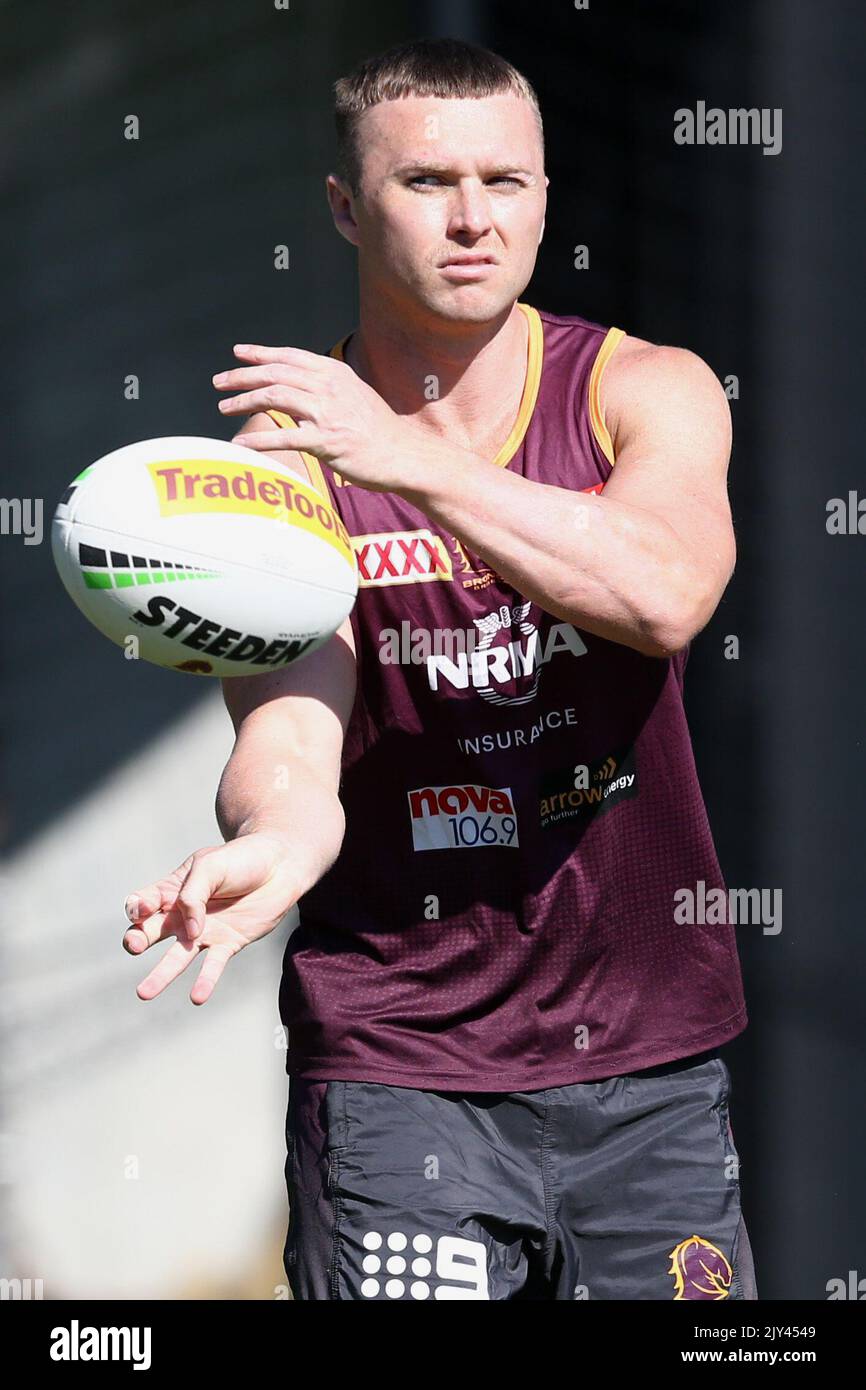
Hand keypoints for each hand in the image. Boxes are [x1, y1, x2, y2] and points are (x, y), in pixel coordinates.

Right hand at [122, 832, 299, 1004]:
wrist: (279, 866)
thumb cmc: (240, 859)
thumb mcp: (209, 866)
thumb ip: (192, 895)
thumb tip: (191, 931)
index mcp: (172, 890)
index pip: (143, 903)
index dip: (137, 907)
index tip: (144, 908)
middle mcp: (182, 915)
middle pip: (150, 931)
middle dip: (136, 939)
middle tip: (133, 946)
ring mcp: (204, 932)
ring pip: (176, 957)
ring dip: (160, 976)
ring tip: (144, 993)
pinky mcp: (227, 944)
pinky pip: (212, 966)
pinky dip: (205, 982)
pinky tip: (197, 997)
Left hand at [212, 344, 429, 492]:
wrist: (404, 454)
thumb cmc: (378, 430)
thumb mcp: (355, 394)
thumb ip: (327, 386)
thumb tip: (300, 385)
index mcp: (334, 373)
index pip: (289, 356)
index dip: (260, 353)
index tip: (238, 353)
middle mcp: (329, 387)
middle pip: (275, 374)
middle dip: (242, 376)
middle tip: (219, 382)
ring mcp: (328, 414)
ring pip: (275, 398)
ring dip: (244, 401)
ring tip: (224, 408)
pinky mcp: (327, 442)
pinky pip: (284, 438)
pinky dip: (258, 440)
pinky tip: (240, 444)